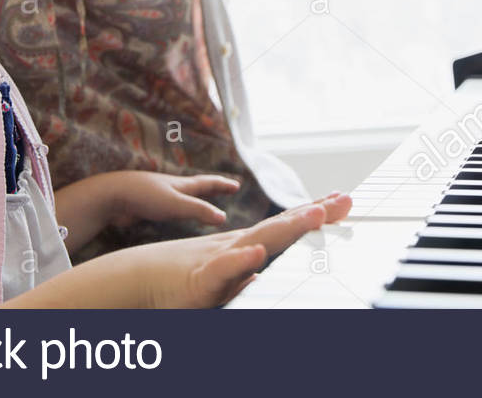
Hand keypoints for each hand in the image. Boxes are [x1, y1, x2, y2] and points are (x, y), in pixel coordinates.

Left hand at [105, 171, 241, 227]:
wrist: (112, 195)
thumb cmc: (143, 197)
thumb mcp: (175, 205)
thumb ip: (198, 211)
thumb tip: (223, 218)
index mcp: (182, 185)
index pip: (208, 183)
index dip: (223, 185)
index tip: (237, 184)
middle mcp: (172, 188)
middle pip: (198, 187)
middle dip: (214, 189)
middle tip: (227, 188)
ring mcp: (159, 196)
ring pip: (183, 198)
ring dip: (197, 200)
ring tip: (204, 203)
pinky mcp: (147, 207)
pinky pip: (170, 209)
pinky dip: (180, 211)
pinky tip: (175, 216)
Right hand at [127, 192, 354, 306]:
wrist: (136, 282)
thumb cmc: (178, 282)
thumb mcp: (219, 279)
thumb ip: (241, 274)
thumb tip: (261, 269)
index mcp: (242, 247)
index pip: (284, 226)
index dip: (312, 214)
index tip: (341, 201)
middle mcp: (235, 246)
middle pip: (281, 226)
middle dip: (314, 213)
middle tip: (345, 199)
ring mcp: (220, 259)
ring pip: (259, 240)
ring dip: (288, 227)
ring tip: (316, 214)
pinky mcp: (201, 280)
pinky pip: (223, 271)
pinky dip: (240, 262)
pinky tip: (257, 254)